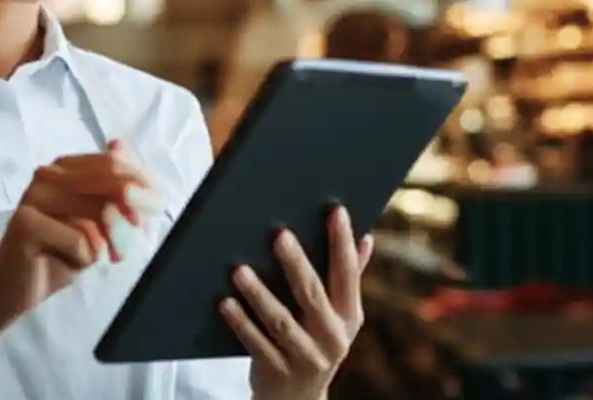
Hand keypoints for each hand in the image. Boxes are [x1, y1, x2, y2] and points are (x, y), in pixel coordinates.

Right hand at [0, 140, 162, 322]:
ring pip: (98, 212)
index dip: (143, 186)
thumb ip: (112, 188)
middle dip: (133, 212)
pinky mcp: (26, 224)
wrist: (13, 290)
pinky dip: (85, 258)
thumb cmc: (58, 254)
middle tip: (137, 235)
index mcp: (64, 167)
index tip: (157, 209)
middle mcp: (47, 174)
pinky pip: (80, 241)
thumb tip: (121, 144)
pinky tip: (72, 263)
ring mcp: (34, 196)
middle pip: (110, 183)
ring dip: (110, 240)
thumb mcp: (95, 221)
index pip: (115, 164)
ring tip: (108, 255)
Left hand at [220, 206, 374, 399]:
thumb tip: (366, 237)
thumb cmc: (316, 342)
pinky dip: (241, 323)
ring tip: (239, 270)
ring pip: (280, 322)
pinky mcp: (278, 372)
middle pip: (313, 295)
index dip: (343, 241)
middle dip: (296, 263)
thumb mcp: (339, 316)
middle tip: (278, 235)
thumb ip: (349, 278)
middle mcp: (333, 337)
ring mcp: (307, 358)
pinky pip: (257, 345)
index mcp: (349, 315)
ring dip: (259, 295)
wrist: (297, 399)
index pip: (348, 273)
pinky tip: (226, 303)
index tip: (335, 211)